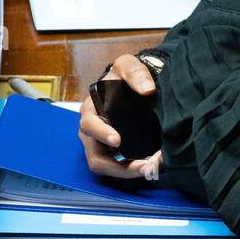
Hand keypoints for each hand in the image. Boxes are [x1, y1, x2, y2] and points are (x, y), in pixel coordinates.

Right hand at [78, 53, 162, 179]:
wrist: (131, 83)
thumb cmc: (124, 76)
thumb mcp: (127, 66)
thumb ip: (136, 73)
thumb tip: (147, 90)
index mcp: (90, 110)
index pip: (89, 126)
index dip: (101, 134)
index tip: (117, 140)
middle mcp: (92, 131)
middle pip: (95, 157)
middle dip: (118, 166)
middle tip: (143, 166)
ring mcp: (100, 143)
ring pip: (106, 166)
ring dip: (127, 172)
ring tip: (150, 169)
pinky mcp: (112, 151)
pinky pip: (118, 166)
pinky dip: (132, 169)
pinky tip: (150, 166)